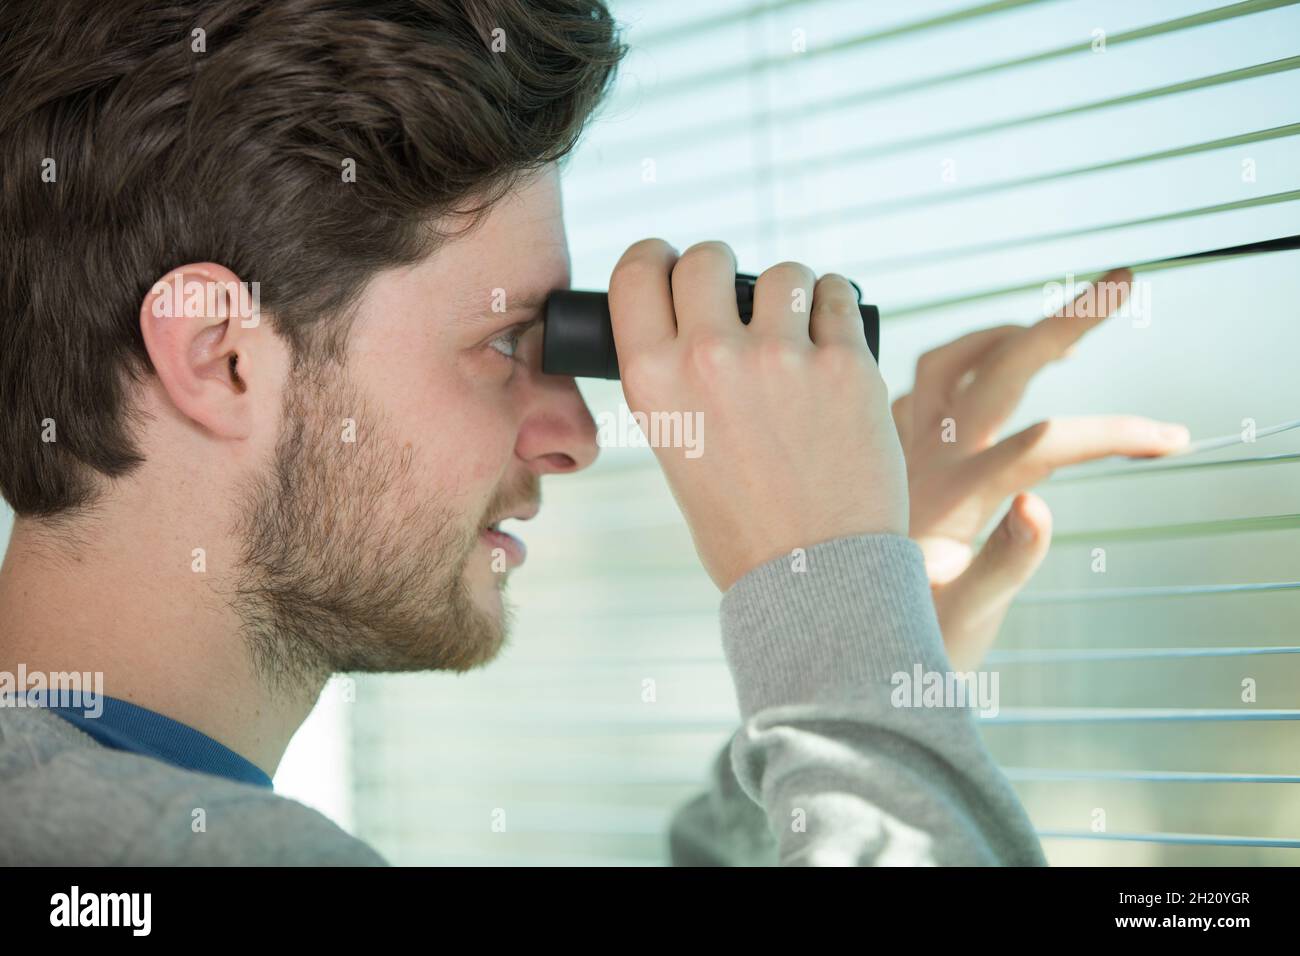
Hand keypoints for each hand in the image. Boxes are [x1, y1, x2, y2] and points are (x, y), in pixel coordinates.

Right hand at [609, 239, 906, 591]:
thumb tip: (696, 328)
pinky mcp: (846, 364)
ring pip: (783, 273)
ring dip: (788, 294)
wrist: (813, 579)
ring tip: (797, 334)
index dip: (655, 258)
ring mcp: (781, 357)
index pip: (636, 272)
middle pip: (706, 257)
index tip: (671, 264)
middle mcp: (708, 358)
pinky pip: (838, 297)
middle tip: (737, 300)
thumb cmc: (741, 527)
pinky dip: (835, 309)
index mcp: (653, 382)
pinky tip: (832, 340)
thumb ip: (677, 383)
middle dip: (720, 269)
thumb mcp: (676, 451)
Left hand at [892, 268, 1189, 668]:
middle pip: (999, 370)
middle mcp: (924, 462)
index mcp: (953, 499)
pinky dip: (961, 368)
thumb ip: (1005, 563)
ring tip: (1052, 330)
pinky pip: (918, 390)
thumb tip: (1040, 508)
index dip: (1114, 433)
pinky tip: (979, 372)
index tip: (1173, 438)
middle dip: (1064, 322)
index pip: (1045, 444)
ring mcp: (901, 454)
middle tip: (1121, 282)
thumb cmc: (904, 641)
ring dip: (1003, 336)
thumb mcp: (965, 616)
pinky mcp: (883, 458)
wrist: (830, 645)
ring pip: (949, 366)